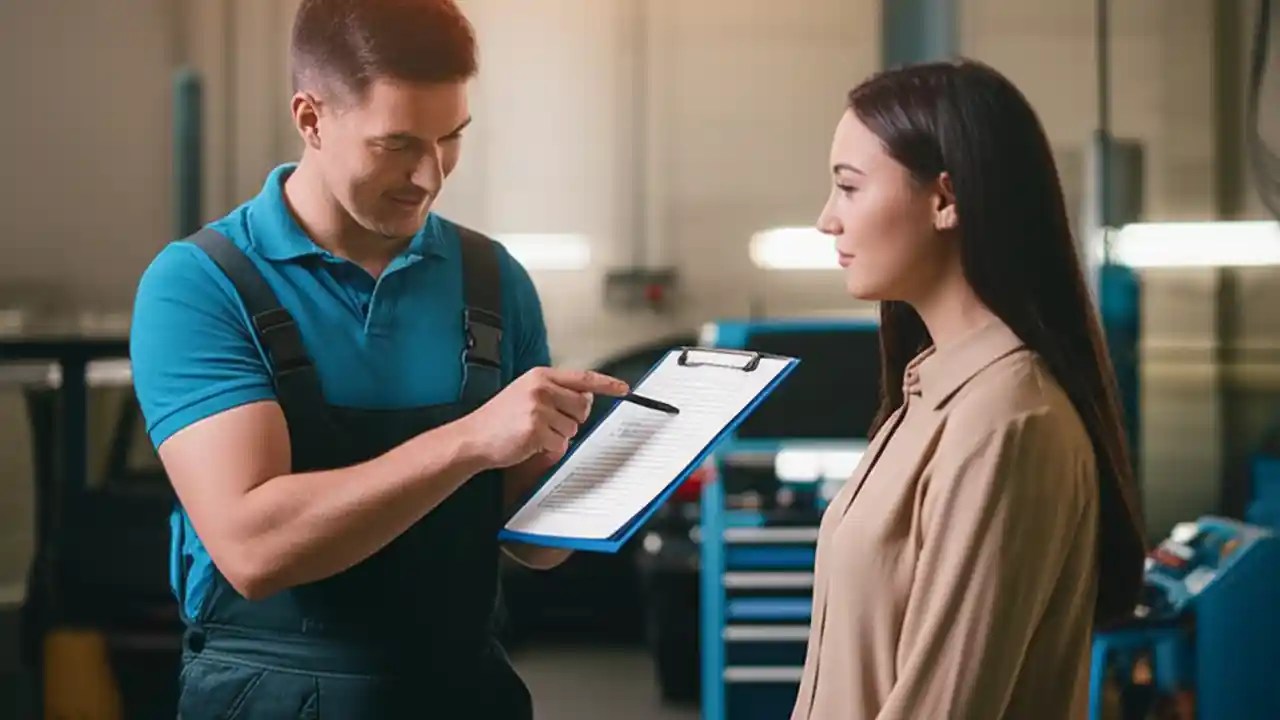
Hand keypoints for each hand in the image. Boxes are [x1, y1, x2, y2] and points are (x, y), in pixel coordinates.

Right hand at [462, 367, 628, 468]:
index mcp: (540, 376)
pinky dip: (549, 448)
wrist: (474, 437)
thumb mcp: (525, 393)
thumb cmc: (500, 419)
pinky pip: (560, 444)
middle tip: (549, 423)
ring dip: (558, 436)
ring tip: (534, 432)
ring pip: (573, 428)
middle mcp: (541, 388)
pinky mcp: (536, 429)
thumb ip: (554, 392)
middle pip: (583, 406)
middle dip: (573, 419)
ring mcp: (539, 408)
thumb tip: (584, 398)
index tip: (623, 388)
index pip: (582, 377)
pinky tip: (530, 443)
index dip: (606, 383)